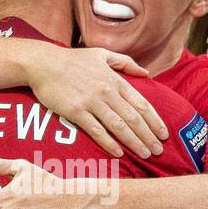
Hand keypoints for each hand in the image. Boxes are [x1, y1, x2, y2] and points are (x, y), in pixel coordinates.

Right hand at [22, 45, 166, 158]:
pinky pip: (96, 130)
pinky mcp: (75, 111)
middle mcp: (107, 91)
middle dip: (148, 136)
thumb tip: (146, 73)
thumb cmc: (72, 59)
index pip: (141, 103)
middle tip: (158, 151)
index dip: (154, 120)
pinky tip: (119, 153)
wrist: (43, 64)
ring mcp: (91, 102)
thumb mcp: (102, 55)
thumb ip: (125, 63)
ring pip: (118, 126)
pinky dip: (109, 143)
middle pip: (133, 118)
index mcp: (115, 80)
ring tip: (145, 154)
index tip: (164, 133)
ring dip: (134, 142)